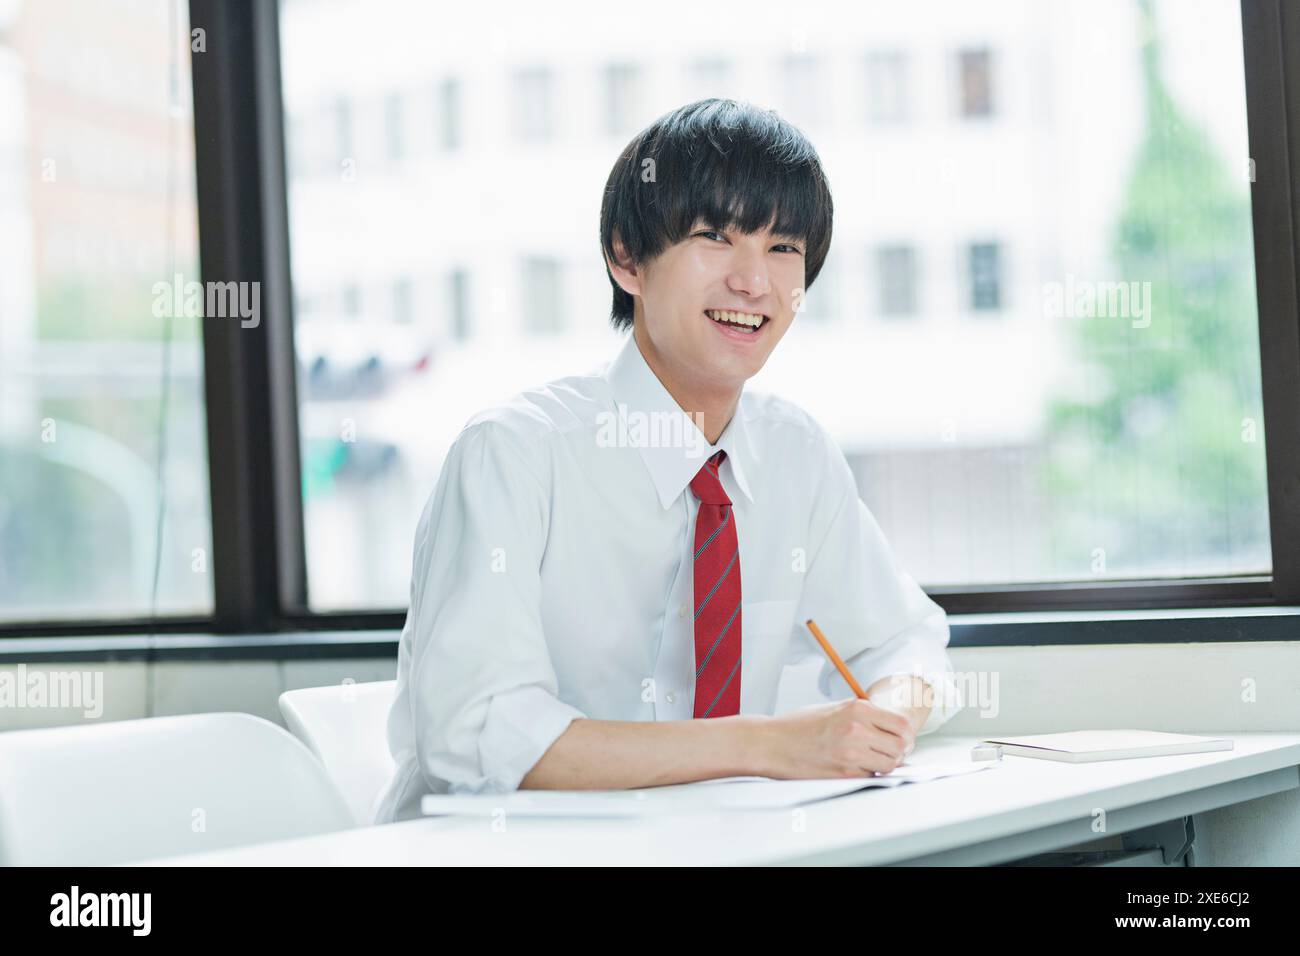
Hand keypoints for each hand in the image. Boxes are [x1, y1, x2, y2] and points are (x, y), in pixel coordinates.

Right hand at [757, 698, 916, 778]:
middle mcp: (857, 729)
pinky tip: (854, 766)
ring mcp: (851, 753)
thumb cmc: (799, 725)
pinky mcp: (844, 773)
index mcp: (857, 709)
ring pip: (890, 764)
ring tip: (870, 760)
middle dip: (900, 752)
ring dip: (885, 764)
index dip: (906, 735)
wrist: (772, 744)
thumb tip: (888, 725)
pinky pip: (871, 775)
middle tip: (891, 753)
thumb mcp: (834, 708)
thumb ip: (862, 714)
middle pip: (902, 746)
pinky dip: (868, 773)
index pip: (902, 724)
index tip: (902, 739)